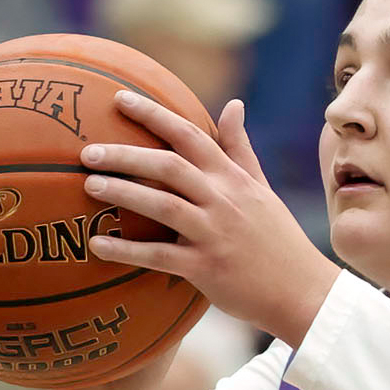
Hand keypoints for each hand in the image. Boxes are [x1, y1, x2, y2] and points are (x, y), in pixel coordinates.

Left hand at [80, 92, 340, 346]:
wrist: (302, 291)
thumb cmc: (278, 239)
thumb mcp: (261, 189)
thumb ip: (239, 149)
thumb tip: (233, 105)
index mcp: (233, 178)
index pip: (190, 134)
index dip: (153, 114)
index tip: (119, 99)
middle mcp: (223, 200)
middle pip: (168, 165)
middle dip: (125, 154)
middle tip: (87, 151)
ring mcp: (214, 233)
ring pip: (162, 204)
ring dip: (122, 192)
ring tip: (89, 185)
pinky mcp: (206, 268)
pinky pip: (159, 256)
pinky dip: (127, 250)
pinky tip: (97, 245)